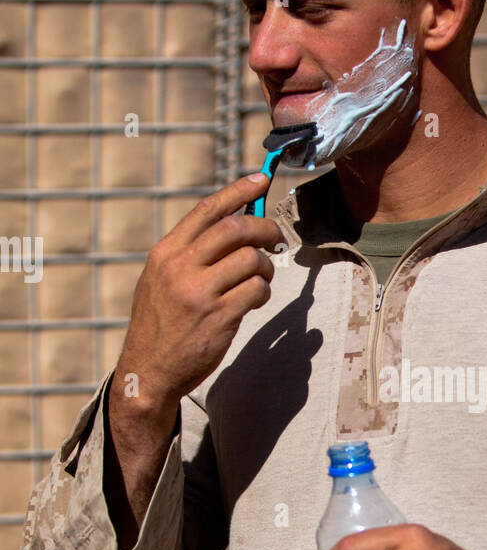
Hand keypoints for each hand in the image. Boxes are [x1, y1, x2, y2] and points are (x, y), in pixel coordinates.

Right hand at [115, 173, 281, 409]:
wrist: (148, 371)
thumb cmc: (161, 324)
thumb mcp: (160, 280)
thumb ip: (190, 253)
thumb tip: (234, 224)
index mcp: (165, 254)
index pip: (207, 210)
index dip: (238, 190)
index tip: (262, 178)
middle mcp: (180, 268)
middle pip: (234, 229)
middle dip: (264, 228)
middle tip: (276, 238)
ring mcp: (199, 293)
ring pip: (250, 260)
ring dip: (265, 266)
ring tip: (261, 278)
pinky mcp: (218, 317)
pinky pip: (256, 290)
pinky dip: (263, 291)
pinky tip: (256, 300)